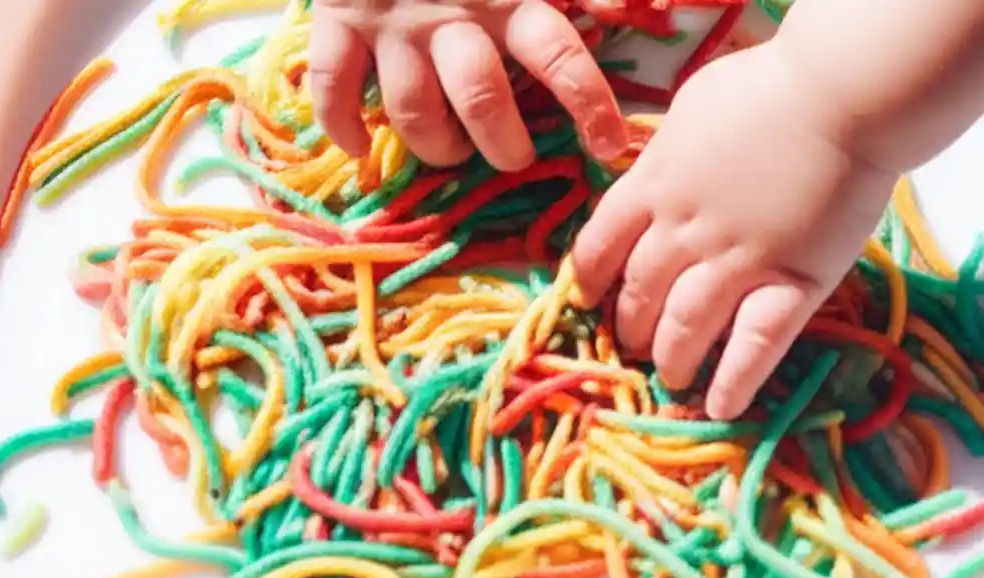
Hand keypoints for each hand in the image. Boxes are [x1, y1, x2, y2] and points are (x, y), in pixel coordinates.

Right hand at [309, 0, 628, 169]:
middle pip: (482, 99)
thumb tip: (648, 5)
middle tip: (513, 157)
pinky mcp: (340, 20)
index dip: (589, 104)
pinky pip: (335, 85)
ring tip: (451, 152)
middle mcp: (454, 16)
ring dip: (436, 146)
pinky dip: (343, 125)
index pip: (558, 55)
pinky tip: (360, 145)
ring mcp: (393, 23)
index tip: (608, 148)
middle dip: (503, 145)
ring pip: (413, 109)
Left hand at [570, 43, 896, 418]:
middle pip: (638, 296)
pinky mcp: (791, 283)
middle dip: (631, 328)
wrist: (842, 94)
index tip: (592, 300)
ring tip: (674, 377)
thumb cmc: (769, 87)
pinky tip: (722, 407)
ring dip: (673, 361)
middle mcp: (683, 232)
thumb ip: (665, 154)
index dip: (590, 281)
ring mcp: (736, 263)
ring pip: (685, 329)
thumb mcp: (691, 108)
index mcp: (653, 185)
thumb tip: (651, 173)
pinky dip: (734, 381)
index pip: (598, 247)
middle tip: (636, 345)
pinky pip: (754, 346)